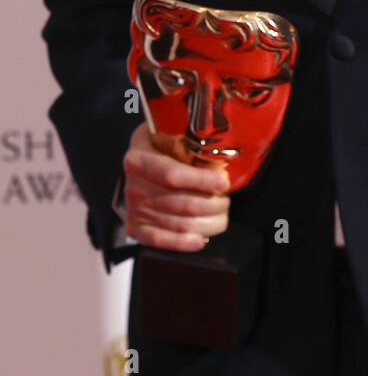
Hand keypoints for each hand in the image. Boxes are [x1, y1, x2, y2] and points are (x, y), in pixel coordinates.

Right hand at [122, 121, 230, 251]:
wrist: (136, 164)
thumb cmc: (160, 147)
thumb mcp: (168, 132)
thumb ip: (188, 142)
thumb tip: (219, 156)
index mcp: (139, 159)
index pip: (172, 175)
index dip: (201, 181)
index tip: (224, 182)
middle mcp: (133, 186)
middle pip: (181, 203)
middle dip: (212, 204)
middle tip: (226, 199)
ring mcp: (134, 209)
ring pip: (178, 223)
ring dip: (207, 222)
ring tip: (221, 213)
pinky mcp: (136, 228)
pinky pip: (160, 240)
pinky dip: (182, 243)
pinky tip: (200, 239)